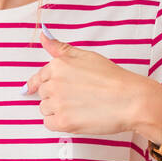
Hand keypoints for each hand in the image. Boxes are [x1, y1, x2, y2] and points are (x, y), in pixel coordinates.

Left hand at [22, 27, 161, 136]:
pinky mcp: (63, 122)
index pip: (38, 77)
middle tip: (76, 97)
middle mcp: (54, 83)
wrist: (130, 100)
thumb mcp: (85, 56)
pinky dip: (60, 123)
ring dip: (57, 110)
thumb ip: (60, 48)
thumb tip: (43, 36)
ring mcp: (58, 103)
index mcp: (58, 65)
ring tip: (79, 107)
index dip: (39, 84)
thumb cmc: (113, 78)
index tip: (31, 89)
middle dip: (55, 96)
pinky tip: (75, 117)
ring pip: (45, 109)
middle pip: (43, 94)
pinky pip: (49, 124)